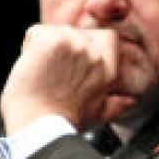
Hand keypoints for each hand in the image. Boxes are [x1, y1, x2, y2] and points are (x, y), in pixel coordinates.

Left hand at [0, 23, 133, 133]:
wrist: (40, 127)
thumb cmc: (65, 123)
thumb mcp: (98, 114)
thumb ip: (117, 104)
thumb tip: (130, 102)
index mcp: (107, 68)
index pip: (107, 37)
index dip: (90, 42)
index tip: (76, 59)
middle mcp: (93, 53)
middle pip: (74, 32)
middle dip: (61, 47)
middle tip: (52, 73)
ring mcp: (72, 44)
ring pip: (54, 31)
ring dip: (43, 47)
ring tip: (41, 73)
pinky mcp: (49, 41)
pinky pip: (35, 33)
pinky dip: (28, 47)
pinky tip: (32, 67)